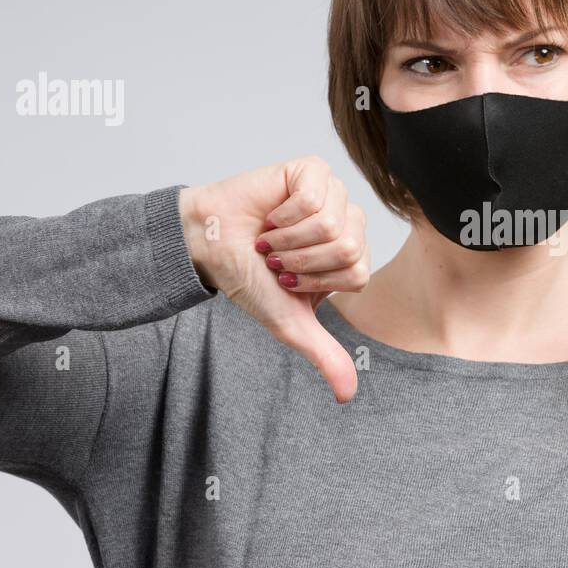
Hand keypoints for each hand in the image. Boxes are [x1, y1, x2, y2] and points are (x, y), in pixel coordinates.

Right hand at [179, 156, 369, 402]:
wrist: (209, 246)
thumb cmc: (248, 280)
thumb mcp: (289, 323)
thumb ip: (324, 354)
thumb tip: (347, 396)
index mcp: (350, 258)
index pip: (358, 272)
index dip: (315, 280)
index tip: (286, 279)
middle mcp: (347, 224)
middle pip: (348, 248)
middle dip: (300, 261)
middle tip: (275, 258)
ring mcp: (332, 195)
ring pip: (331, 223)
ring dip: (289, 238)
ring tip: (270, 238)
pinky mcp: (312, 171)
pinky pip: (313, 196)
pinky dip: (283, 214)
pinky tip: (270, 215)